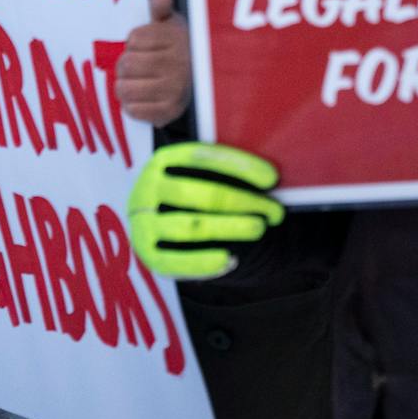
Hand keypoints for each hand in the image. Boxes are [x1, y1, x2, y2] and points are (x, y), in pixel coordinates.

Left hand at [116, 0, 192, 124]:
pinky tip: (141, 100)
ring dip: (124, 86)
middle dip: (125, 65)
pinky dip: (131, 106)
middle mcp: (179, 65)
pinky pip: (133, 110)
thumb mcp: (171, 25)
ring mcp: (175, 90)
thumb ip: (161, 9)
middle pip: (126, 64)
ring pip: (124, 88)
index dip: (133, 43)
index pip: (133, 39)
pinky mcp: (170, 113)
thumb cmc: (177, 50)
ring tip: (135, 83)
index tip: (145, 47)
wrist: (198, 84)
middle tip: (136, 68)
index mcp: (178, 40)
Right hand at [128, 141, 285, 280]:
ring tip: (258, 228)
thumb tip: (266, 174)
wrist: (147, 221)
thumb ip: (218, 169)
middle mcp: (147, 188)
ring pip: (192, 226)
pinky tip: (228, 259)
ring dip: (231, 228)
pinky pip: (175, 260)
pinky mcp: (146, 252)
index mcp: (161, 161)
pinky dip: (203, 262)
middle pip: (203, 194)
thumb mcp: (189, 173)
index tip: (271, 178)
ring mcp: (143, 221)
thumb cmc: (183, 195)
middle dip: (244, 202)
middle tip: (274, 211)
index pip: (201, 157)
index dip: (239, 166)